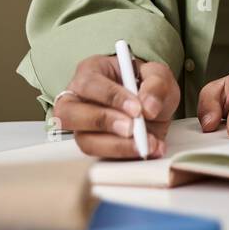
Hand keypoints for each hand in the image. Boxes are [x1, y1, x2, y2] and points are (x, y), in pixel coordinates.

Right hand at [53, 55, 180, 158]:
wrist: (150, 103)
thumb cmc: (145, 82)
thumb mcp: (157, 73)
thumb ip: (156, 85)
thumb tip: (149, 107)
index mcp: (89, 73)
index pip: (89, 84)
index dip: (112, 97)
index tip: (137, 109)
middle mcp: (77, 100)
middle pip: (71, 115)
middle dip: (104, 122)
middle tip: (132, 128)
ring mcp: (83, 127)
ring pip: (85, 141)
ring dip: (117, 146)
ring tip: (145, 144)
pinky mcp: (95, 147)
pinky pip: (102, 157)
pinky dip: (127, 156)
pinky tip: (149, 149)